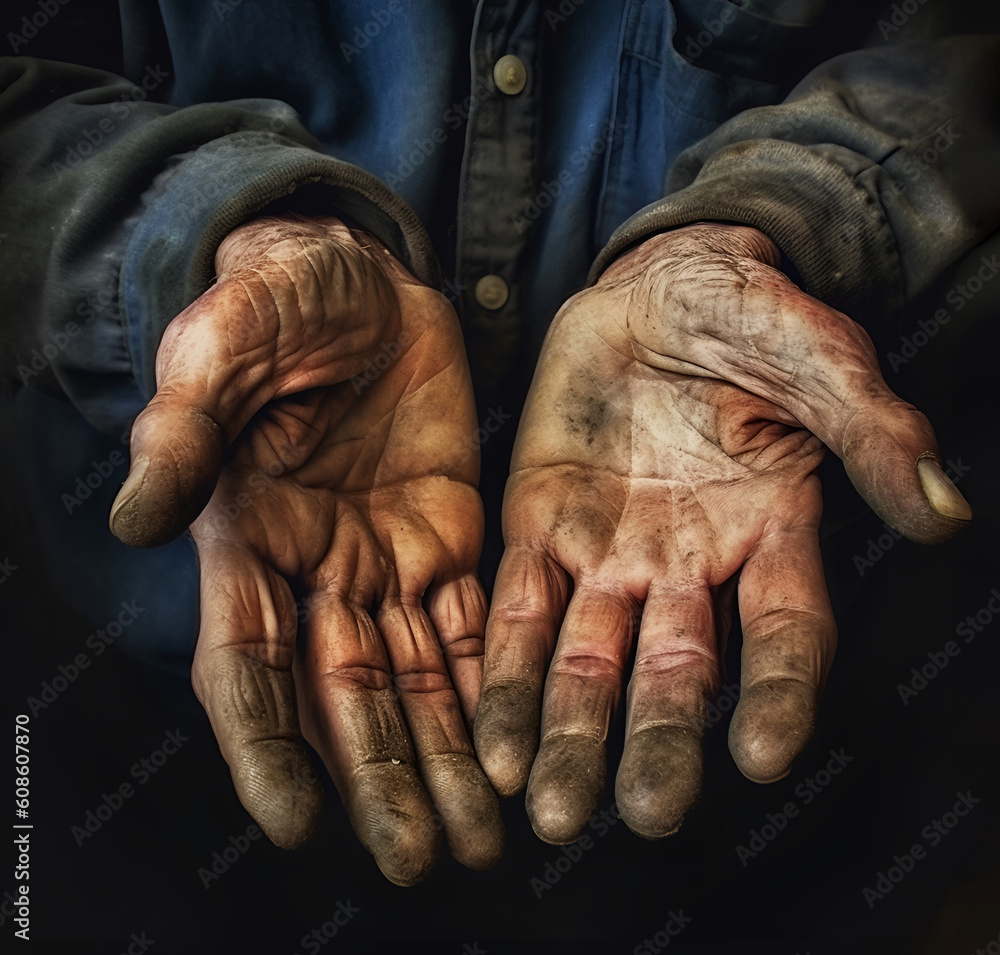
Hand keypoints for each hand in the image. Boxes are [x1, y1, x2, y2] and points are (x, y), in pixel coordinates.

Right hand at [110, 214, 502, 883]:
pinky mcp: (448, 538)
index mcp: (246, 537)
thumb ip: (184, 430)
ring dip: (443, 760)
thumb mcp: (225, 346)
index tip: (297, 820)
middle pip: (344, 692)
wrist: (360, 279)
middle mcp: (314, 570)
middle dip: (379, 778)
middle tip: (421, 858)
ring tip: (480, 837)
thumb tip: (139, 518)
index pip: (245, 662)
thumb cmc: (279, 302)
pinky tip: (509, 749)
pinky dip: (486, 691)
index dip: (265, 742)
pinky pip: (469, 629)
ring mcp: (384, 561)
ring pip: (414, 679)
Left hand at [474, 223, 969, 842]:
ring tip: (547, 808)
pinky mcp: (540, 527)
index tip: (764, 755)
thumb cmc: (745, 318)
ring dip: (570, 733)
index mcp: (769, 533)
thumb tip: (943, 511)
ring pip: (590, 660)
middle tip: (646, 813)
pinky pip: (521, 609)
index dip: (780, 692)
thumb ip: (870, 427)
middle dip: (661, 742)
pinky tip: (490, 738)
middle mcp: (689, 565)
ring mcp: (610, 554)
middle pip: (677, 672)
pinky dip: (507, 671)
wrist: (652, 289)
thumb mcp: (814, 355)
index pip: (783, 634)